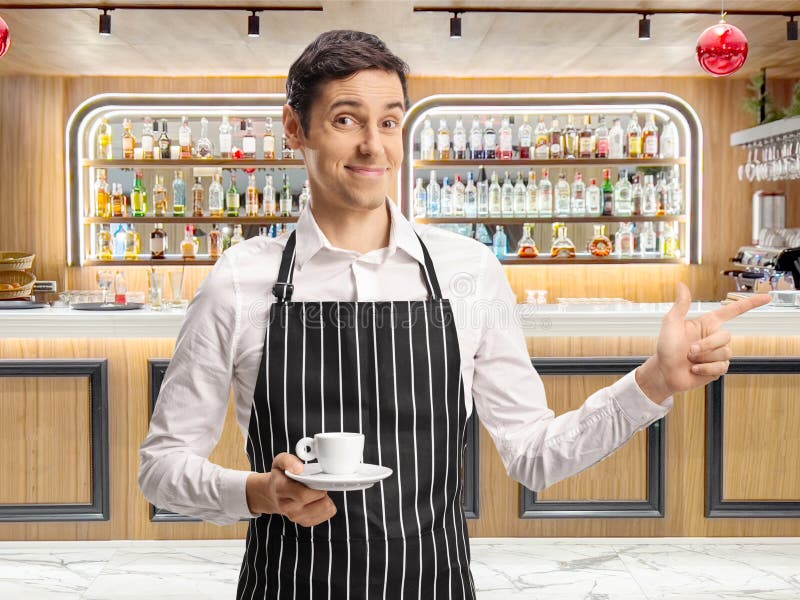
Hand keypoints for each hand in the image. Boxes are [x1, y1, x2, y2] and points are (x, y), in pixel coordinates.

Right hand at [246, 453, 336, 526]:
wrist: (272, 494)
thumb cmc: (279, 477)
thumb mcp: (279, 462)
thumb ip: (288, 461)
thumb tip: (299, 469)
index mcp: (281, 490)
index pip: (304, 495)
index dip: (317, 487)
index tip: (319, 480)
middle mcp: (288, 507)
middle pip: (319, 503)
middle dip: (324, 491)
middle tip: (319, 484)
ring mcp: (296, 516)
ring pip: (325, 510)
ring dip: (326, 499)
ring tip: (318, 492)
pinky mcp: (304, 522)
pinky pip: (325, 516)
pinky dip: (326, 507)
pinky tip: (318, 500)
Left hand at [636, 283, 769, 402]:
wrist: (664, 372)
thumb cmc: (665, 347)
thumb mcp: (671, 323)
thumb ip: (681, 305)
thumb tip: (681, 285)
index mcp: (707, 324)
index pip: (733, 311)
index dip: (750, 303)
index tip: (767, 297)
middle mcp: (715, 337)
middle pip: (726, 337)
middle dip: (706, 345)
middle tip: (689, 350)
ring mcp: (718, 353)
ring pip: (724, 353)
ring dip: (704, 357)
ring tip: (690, 360)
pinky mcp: (718, 368)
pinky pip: (721, 367)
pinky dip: (705, 369)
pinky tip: (695, 369)